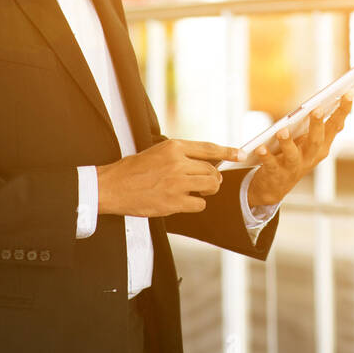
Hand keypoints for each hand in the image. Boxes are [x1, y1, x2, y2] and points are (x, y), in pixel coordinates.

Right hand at [97, 139, 237, 216]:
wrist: (112, 187)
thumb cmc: (133, 169)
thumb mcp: (157, 151)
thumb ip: (181, 154)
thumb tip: (206, 161)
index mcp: (174, 147)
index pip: (209, 148)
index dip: (228, 151)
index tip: (241, 155)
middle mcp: (177, 163)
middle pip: (212, 171)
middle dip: (213, 179)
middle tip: (205, 183)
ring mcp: (176, 183)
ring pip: (210, 187)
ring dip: (207, 191)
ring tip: (196, 192)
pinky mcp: (173, 202)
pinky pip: (199, 205)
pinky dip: (196, 205)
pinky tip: (183, 202)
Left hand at [247, 97, 350, 207]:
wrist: (275, 186)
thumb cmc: (294, 155)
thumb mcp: (309, 142)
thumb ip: (319, 127)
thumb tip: (327, 103)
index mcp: (322, 146)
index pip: (335, 126)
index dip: (343, 111)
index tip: (349, 93)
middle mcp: (311, 156)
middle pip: (316, 140)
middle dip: (317, 125)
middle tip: (317, 110)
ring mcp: (294, 166)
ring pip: (293, 154)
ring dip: (288, 142)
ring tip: (282, 131)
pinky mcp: (276, 173)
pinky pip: (271, 164)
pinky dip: (266, 155)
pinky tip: (260, 148)